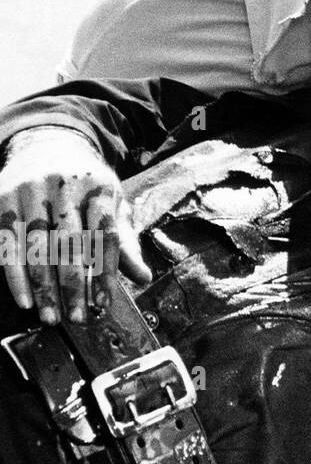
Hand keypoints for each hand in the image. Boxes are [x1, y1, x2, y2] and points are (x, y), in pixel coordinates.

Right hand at [0, 127, 149, 323]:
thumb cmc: (85, 185)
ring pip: (38, 248)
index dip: (106, 272)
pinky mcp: (3, 202)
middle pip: (71, 244)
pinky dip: (15, 277)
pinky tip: (25, 300)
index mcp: (98, 186)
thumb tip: (144, 277)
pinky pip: (8, 247)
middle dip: (74, 285)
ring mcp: (31, 193)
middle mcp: (65, 187)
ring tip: (51, 317)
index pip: (105, 235)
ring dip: (44, 288)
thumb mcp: (110, 203)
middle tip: (79, 317)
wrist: (46, 145)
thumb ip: (123, 240)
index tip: (104, 303)